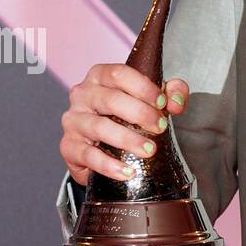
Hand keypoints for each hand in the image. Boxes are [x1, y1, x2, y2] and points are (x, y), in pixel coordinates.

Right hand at [60, 64, 190, 187]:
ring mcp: (73, 121)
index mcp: (100, 77)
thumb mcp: (151, 100)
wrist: (102, 148)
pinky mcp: (69, 147)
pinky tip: (128, 172)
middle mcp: (82, 95)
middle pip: (110, 99)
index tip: (162, 103)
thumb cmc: (128, 116)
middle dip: (140, 114)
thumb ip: (172, 93)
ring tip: (150, 150)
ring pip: (100, 127)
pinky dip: (109, 165)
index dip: (143, 87)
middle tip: (161, 127)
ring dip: (128, 139)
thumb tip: (176, 103)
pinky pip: (88, 155)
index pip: (118, 74)